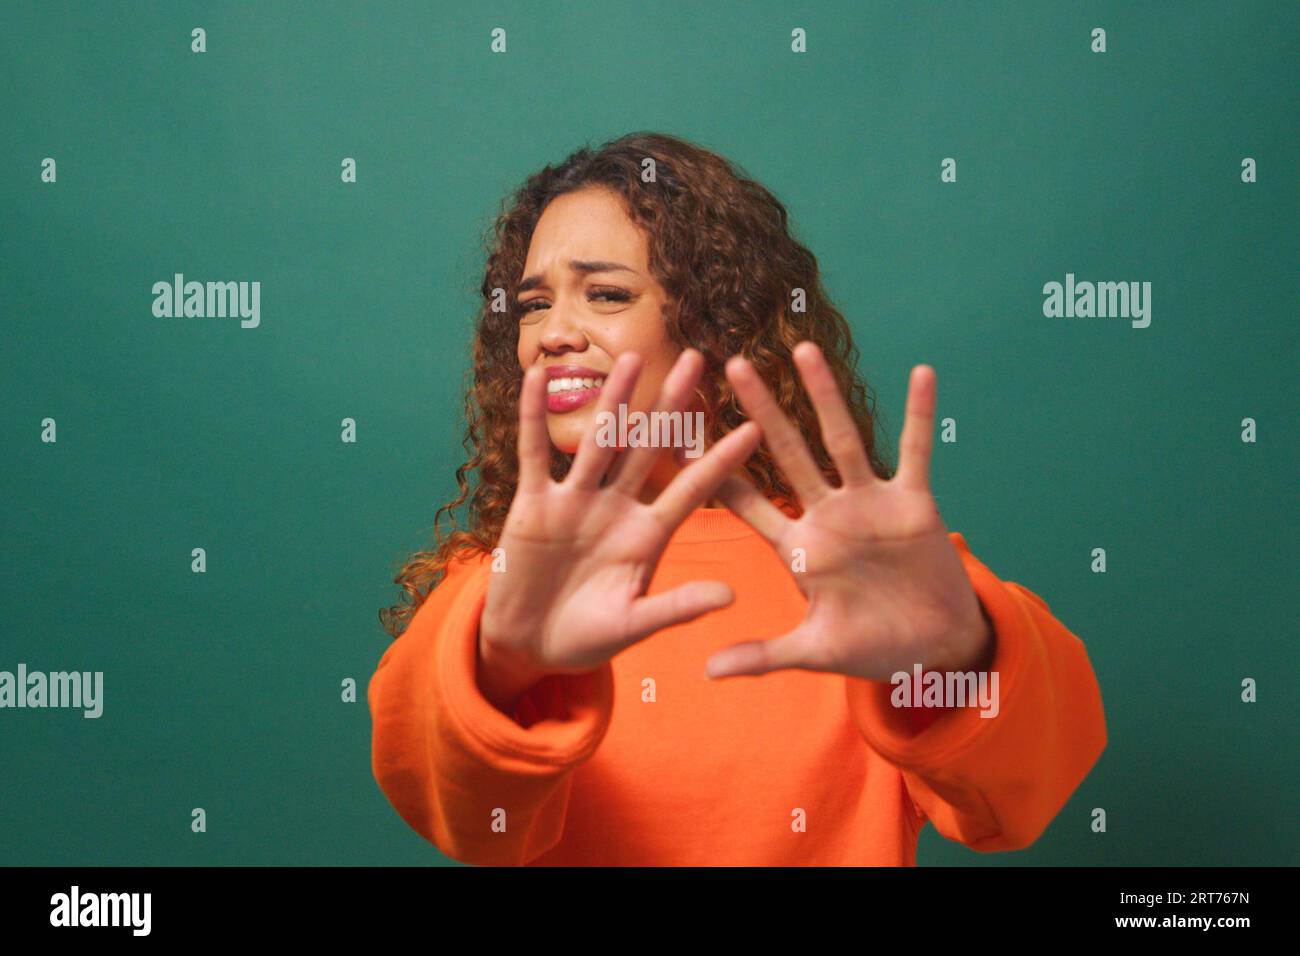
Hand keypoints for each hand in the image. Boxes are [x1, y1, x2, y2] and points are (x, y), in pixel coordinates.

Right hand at [479, 348, 762, 703]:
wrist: (530, 646)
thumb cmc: (587, 639)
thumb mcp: (634, 625)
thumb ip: (677, 607)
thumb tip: (730, 596)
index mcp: (648, 534)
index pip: (692, 488)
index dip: (720, 460)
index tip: (755, 428)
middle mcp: (617, 507)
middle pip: (649, 446)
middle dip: (671, 404)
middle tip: (697, 358)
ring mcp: (575, 500)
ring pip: (598, 440)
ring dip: (613, 400)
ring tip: (631, 357)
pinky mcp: (534, 503)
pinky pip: (534, 453)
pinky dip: (533, 417)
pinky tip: (536, 378)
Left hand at [706, 342, 992, 681]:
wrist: (933, 647)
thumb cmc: (871, 647)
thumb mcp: (814, 652)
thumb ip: (762, 656)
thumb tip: (706, 673)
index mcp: (798, 545)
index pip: (746, 501)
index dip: (713, 472)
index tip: (680, 435)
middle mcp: (828, 514)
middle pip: (787, 452)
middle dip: (760, 412)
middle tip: (731, 366)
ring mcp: (869, 503)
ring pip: (842, 438)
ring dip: (825, 395)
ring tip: (803, 348)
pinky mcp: (915, 502)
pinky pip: (915, 450)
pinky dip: (919, 414)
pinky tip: (920, 372)